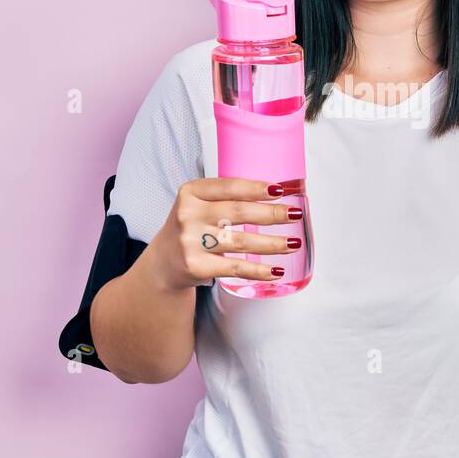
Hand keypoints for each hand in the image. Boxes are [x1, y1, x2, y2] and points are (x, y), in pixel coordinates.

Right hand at [152, 178, 303, 288]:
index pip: (229, 187)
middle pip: (238, 212)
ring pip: (241, 241)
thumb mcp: (198, 204)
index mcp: (191, 192)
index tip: (279, 190)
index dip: (256, 188)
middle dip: (272, 214)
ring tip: (293, 243)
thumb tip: (274, 193)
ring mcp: (190, 241)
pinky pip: (235, 267)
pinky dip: (258, 270)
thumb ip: (225, 197)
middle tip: (295, 215)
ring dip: (272, 243)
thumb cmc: (191, 229)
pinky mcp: (195, 266)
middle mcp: (188, 214)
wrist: (163, 263)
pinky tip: (276, 270)